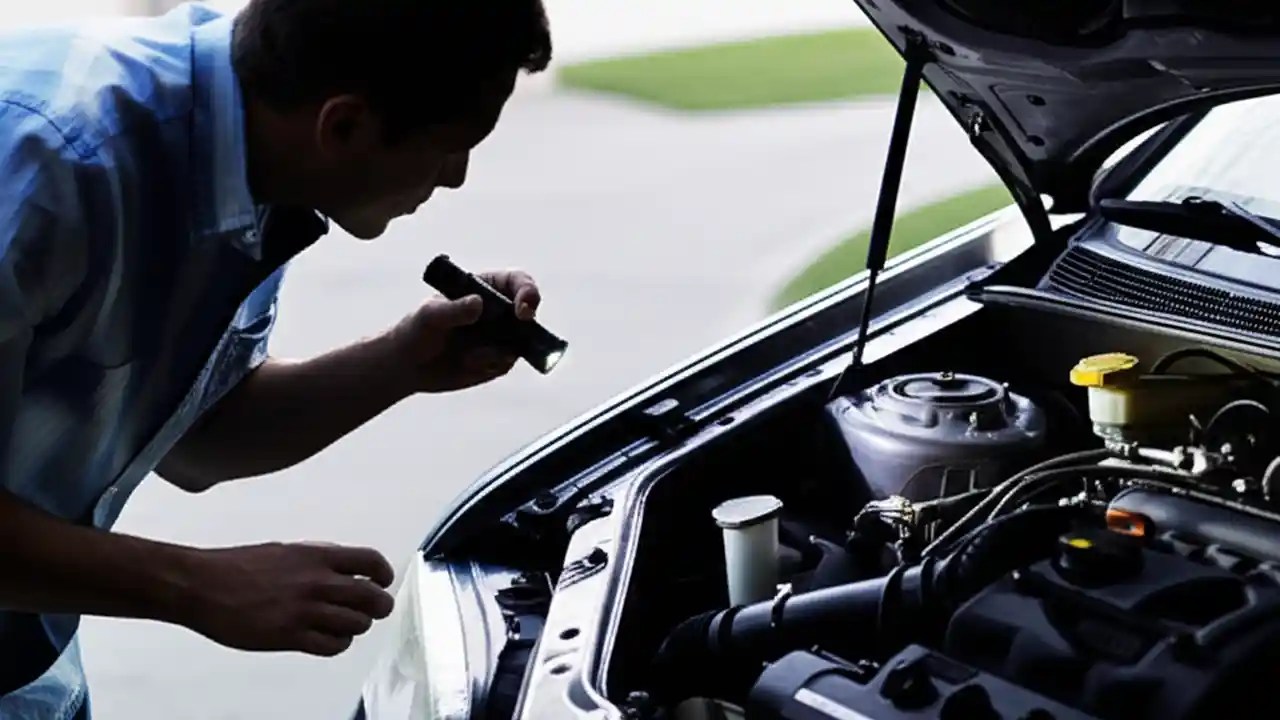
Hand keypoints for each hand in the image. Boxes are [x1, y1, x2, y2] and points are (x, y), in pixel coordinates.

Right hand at [181, 541, 394, 656]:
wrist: (203, 585)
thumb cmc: (238, 566)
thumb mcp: (286, 551)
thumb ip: (316, 561)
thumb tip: (341, 569)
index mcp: (317, 557)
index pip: (370, 562)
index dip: (383, 574)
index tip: (383, 581)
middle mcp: (317, 582)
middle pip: (372, 597)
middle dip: (380, 606)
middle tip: (376, 610)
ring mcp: (305, 611)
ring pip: (357, 624)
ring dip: (357, 626)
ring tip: (347, 625)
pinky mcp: (290, 636)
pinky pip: (333, 646)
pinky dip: (339, 644)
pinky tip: (330, 639)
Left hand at [385, 268, 542, 393]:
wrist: (408, 365)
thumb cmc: (416, 330)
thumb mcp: (430, 317)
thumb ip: (454, 310)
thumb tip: (478, 303)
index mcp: (486, 288)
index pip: (518, 282)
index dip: (527, 291)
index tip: (523, 307)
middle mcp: (499, 310)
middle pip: (530, 311)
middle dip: (529, 323)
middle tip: (520, 326)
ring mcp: (501, 336)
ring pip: (521, 341)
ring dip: (501, 349)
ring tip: (471, 356)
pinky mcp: (497, 360)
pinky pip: (506, 362)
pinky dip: (490, 363)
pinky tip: (467, 363)